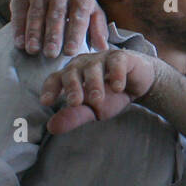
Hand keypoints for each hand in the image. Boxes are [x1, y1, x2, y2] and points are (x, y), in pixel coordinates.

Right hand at [11, 0, 108, 57]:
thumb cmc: (75, 7)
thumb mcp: (91, 14)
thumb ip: (98, 30)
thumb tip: (103, 48)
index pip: (78, 16)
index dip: (74, 34)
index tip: (70, 52)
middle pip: (56, 15)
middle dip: (53, 35)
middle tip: (51, 54)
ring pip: (36, 14)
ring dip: (34, 33)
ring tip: (33, 50)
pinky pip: (20, 13)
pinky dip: (19, 29)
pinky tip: (19, 43)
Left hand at [39, 49, 160, 132]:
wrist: (138, 85)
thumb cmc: (111, 96)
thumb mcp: (92, 110)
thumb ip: (74, 116)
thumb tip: (51, 128)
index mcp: (71, 74)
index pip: (55, 79)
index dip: (50, 89)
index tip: (46, 102)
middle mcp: (83, 64)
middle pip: (71, 71)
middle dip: (72, 87)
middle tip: (75, 103)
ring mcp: (101, 58)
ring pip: (93, 67)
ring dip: (93, 83)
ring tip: (97, 100)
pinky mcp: (121, 56)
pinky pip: (116, 62)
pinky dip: (116, 74)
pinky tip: (118, 87)